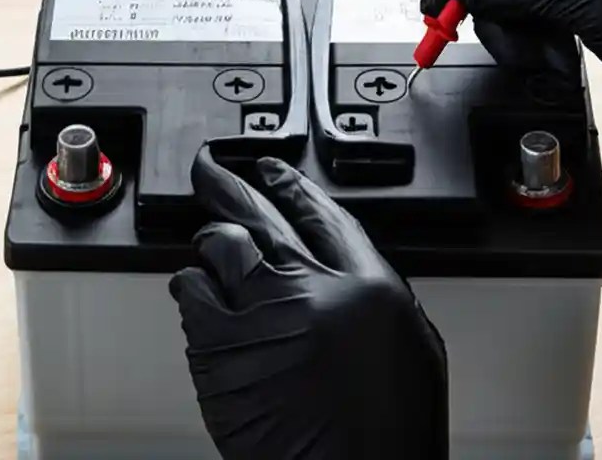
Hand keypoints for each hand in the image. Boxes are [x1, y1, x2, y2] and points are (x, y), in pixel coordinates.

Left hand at [169, 147, 447, 459]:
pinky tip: (194, 293)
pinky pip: (190, 293)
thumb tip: (343, 269)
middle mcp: (313, 290)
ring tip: (206, 251)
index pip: (321, 214)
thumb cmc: (386, 436)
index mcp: (369, 287)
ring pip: (219, 246)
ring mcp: (262, 315)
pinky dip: (189, 287)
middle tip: (209, 170)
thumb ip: (373, 297)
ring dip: (209, 244)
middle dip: (227, 184)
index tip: (271, 171)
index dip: (289, 186)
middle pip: (259, 214)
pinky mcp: (219, 348)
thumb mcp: (412, 350)